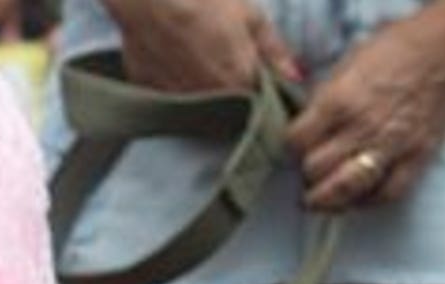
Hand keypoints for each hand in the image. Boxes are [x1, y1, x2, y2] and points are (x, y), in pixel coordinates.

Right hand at [103, 0, 300, 92]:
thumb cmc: (204, 0)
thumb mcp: (250, 17)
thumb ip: (274, 51)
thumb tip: (296, 76)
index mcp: (239, 82)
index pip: (261, 104)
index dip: (264, 94)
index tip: (262, 81)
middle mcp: (209, 99)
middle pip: (229, 111)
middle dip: (235, 97)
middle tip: (228, 65)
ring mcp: (176, 98)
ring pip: (199, 108)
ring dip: (206, 96)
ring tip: (202, 64)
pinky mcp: (149, 90)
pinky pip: (169, 98)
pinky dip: (176, 88)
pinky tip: (175, 64)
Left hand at [287, 2, 444, 209]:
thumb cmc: (398, 47)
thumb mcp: (348, 62)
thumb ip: (325, 97)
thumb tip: (306, 124)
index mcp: (340, 100)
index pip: (296, 141)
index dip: (289, 148)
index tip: (293, 150)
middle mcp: (362, 128)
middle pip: (316, 170)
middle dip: (305, 176)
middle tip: (306, 177)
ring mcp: (392, 146)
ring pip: (347, 190)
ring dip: (328, 201)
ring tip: (320, 201)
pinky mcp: (418, 158)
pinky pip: (387, 194)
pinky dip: (368, 202)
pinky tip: (357, 199)